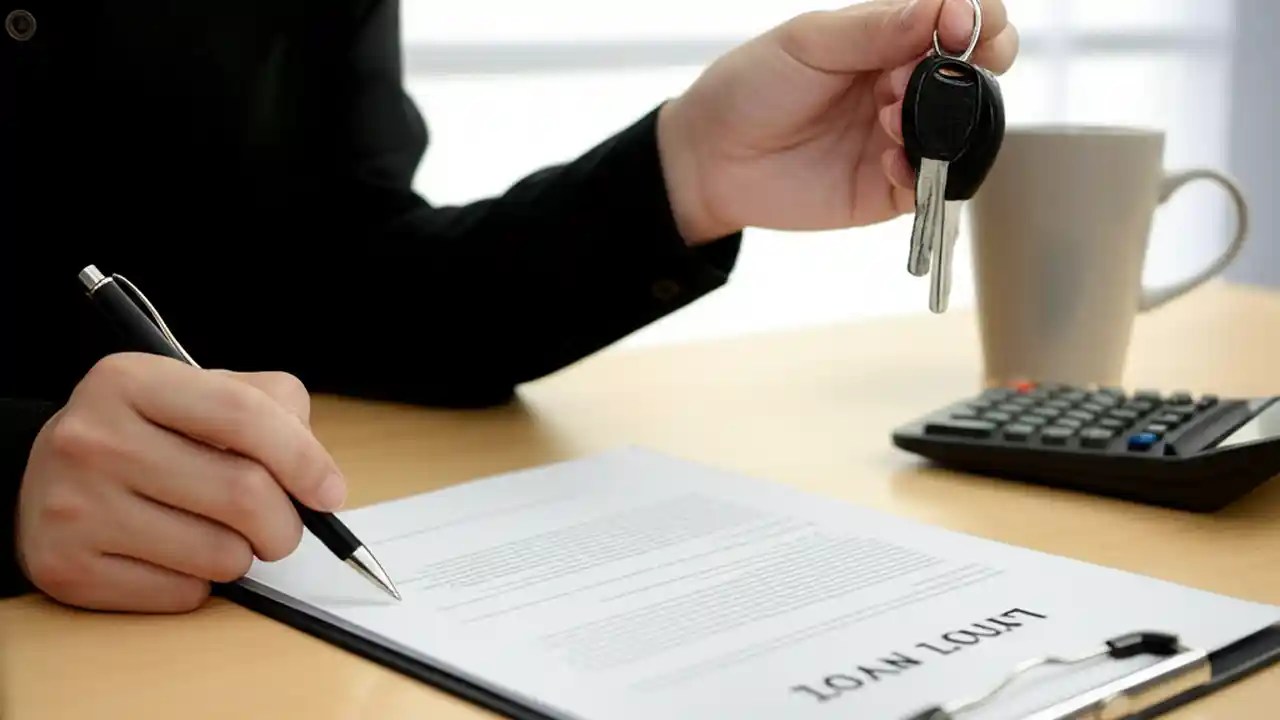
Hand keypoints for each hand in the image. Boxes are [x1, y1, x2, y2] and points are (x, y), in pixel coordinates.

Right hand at [15, 353, 345, 612]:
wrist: (48, 476)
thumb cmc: (147, 434)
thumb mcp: (201, 394)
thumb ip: (272, 412)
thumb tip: (319, 479)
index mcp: (130, 381)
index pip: (243, 415)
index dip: (304, 459)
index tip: (329, 491)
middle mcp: (92, 438)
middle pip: (243, 493)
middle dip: (285, 523)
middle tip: (281, 527)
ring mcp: (74, 507)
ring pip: (220, 555)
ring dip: (243, 555)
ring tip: (218, 534)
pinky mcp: (67, 569)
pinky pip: (182, 595)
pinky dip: (200, 584)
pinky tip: (176, 555)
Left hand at [657, 0, 1018, 243]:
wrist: (709, 158)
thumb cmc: (751, 87)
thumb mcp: (809, 43)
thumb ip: (876, 28)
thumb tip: (945, 7)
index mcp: (889, 37)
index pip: (958, 18)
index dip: (976, 18)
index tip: (961, 24)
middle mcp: (903, 85)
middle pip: (975, 72)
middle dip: (974, 66)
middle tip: (943, 67)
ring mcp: (900, 138)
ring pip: (960, 129)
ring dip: (942, 120)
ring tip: (889, 115)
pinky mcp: (888, 189)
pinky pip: (931, 184)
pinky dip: (922, 171)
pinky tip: (888, 160)